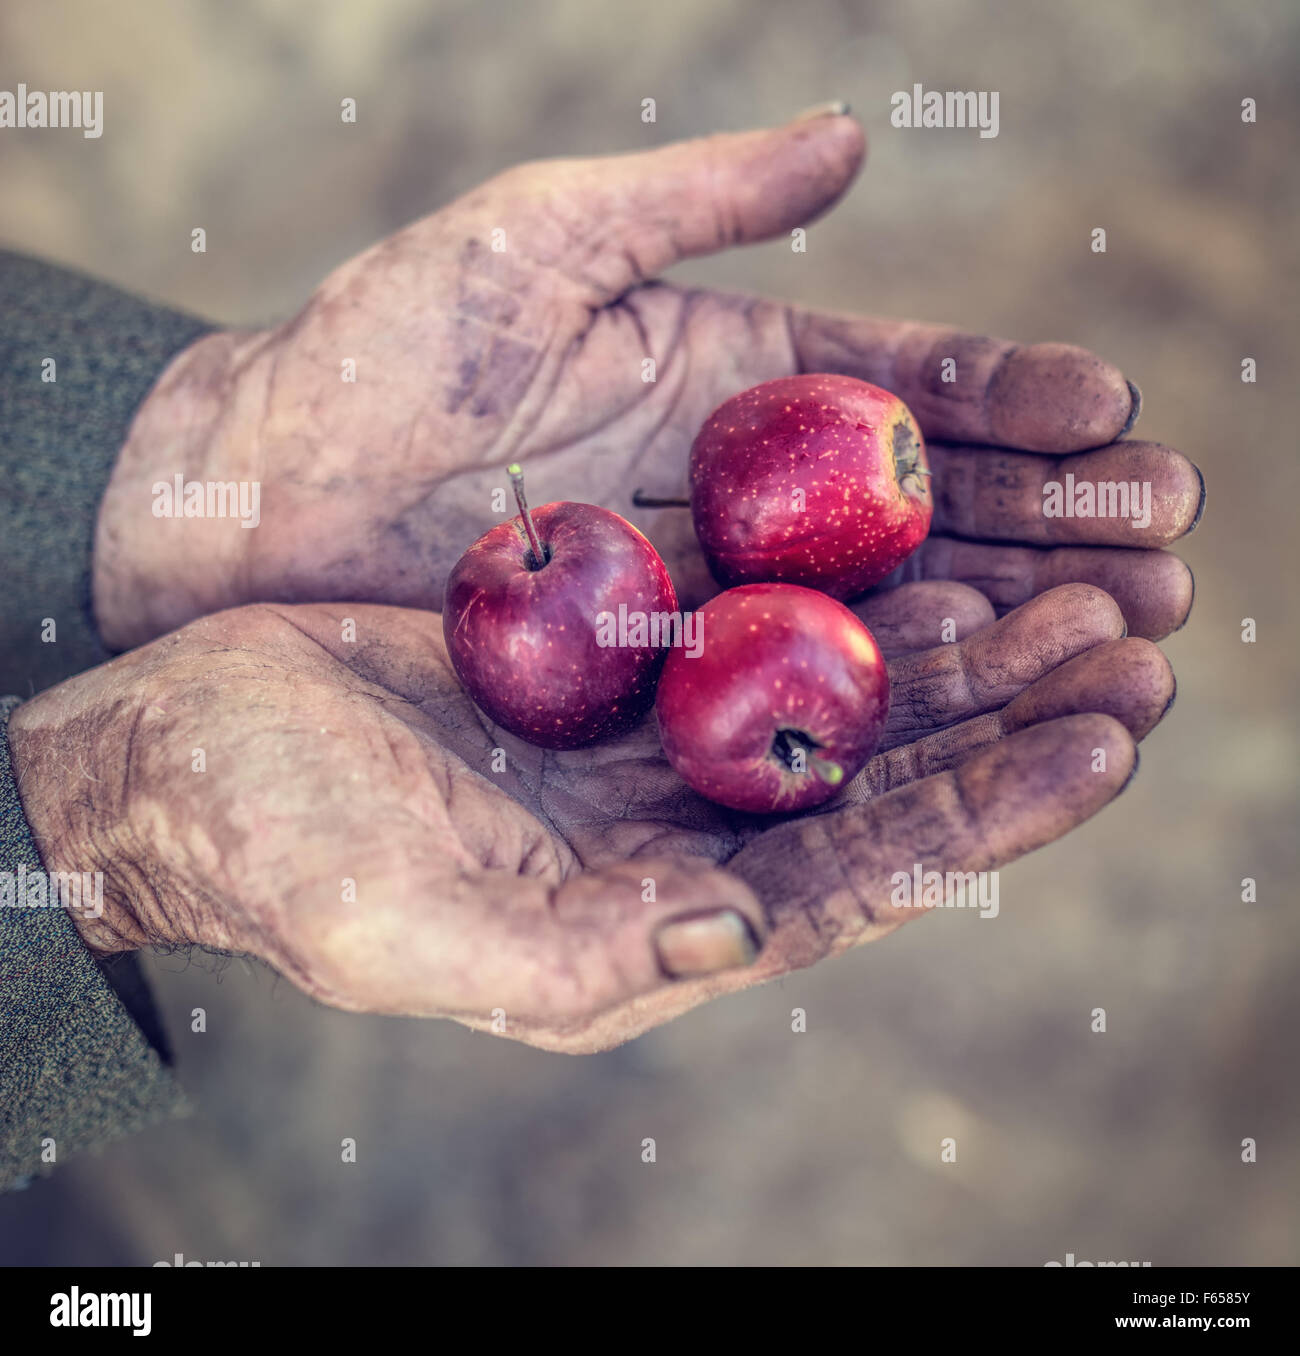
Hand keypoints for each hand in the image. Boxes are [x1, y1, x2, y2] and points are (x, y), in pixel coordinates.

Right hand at [10, 583, 1171, 1051]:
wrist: (190, 753)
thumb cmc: (279, 852)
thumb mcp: (416, 921)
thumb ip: (575, 953)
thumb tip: (740, 941)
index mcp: (649, 927)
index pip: (854, 879)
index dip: (986, 817)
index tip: (1104, 739)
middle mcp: (671, 843)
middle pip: (873, 781)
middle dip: (1004, 713)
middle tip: (1130, 627)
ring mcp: (643, 752)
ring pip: (830, 696)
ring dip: (949, 643)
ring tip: (1066, 572)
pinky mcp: (609, 669)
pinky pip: (749, 625)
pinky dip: (837, 590)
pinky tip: (914, 538)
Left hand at [94, 110, 1201, 650]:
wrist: (264, 499)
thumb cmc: (383, 350)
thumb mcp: (540, 242)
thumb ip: (699, 200)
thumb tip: (855, 139)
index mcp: (742, 385)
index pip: (910, 396)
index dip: (1018, 407)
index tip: (1118, 418)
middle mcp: (750, 500)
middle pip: (930, 518)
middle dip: (1055, 533)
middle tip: (1167, 557)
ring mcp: (715, 599)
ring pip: (887, 617)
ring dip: (1008, 628)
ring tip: (1123, 640)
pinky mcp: (662, 684)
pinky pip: (793, 694)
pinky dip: (889, 706)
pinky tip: (979, 717)